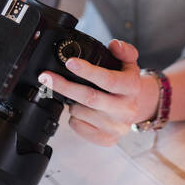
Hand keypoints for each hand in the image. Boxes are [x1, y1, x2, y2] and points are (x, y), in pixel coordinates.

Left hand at [38, 40, 156, 146]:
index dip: (88, 71)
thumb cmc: (126, 84)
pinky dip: (73, 117)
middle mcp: (126, 109)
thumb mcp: (130, 64)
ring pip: (82, 113)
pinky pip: (80, 127)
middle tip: (47, 77)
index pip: (109, 80)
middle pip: (90, 98)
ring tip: (72, 94)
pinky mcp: (108, 139)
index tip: (70, 63)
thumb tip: (114, 45)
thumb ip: (124, 50)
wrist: (137, 108)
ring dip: (70, 102)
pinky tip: (78, 110)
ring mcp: (117, 126)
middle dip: (65, 86)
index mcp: (132, 88)